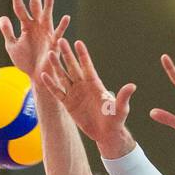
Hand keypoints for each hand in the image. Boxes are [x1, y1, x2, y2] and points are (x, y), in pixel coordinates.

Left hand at [0, 0, 69, 80]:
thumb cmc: (25, 61)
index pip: (20, 8)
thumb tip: (2, 17)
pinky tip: (66, 17)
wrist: (35, 75)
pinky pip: (58, 33)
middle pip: (35, 5)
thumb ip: (7, 31)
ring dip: (48, 4)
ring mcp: (46, 32)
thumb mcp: (12, 46)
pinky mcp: (53, 42)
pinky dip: (62, 25)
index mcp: (26, 26)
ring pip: (47, 15)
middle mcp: (37, 26)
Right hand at [39, 39, 136, 160]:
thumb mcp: (120, 108)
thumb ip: (123, 96)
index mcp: (95, 84)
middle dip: (67, 54)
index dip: (83, 55)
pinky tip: (43, 75)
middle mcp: (84, 86)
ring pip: (64, 77)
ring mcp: (75, 94)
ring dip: (57, 66)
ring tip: (50, 54)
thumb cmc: (115, 119)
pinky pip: (57, 92)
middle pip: (73, 67)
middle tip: (61, 41)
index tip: (78, 42)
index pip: (87, 66)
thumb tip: (132, 86)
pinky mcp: (68, 104)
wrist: (106, 133)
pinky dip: (50, 84)